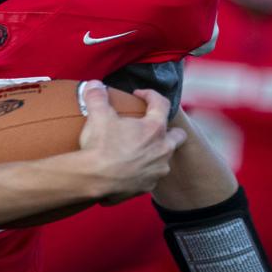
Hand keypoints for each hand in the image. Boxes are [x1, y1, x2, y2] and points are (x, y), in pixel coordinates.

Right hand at [76, 81, 185, 204]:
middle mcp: (162, 150)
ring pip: (165, 159)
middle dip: (169, 130)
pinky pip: (150, 177)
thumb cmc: (100, 146)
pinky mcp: (147, 186)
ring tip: (139, 150)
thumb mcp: (97, 116)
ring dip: (155, 153)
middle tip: (151, 128)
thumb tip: (94, 85)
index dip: (151, 95)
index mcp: (154, 129)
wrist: (93, 179)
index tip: (139, 95)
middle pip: (178, 135)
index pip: (162, 104)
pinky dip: (142, 172)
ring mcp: (157, 170)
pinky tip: (128, 169)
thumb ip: (97, 97)